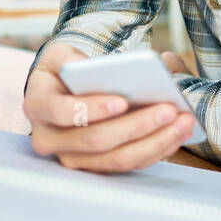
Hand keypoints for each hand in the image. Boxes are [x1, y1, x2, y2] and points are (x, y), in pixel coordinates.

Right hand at [22, 43, 196, 173]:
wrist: (60, 89)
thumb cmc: (65, 68)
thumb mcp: (64, 53)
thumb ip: (79, 59)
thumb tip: (113, 70)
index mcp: (38, 105)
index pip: (63, 112)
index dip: (93, 109)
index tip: (122, 101)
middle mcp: (49, 138)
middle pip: (97, 140)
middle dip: (137, 125)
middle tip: (169, 109)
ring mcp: (72, 158)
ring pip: (116, 158)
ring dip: (154, 141)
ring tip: (183, 121)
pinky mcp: (95, 167)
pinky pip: (128, 163)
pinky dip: (156, 149)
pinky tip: (177, 133)